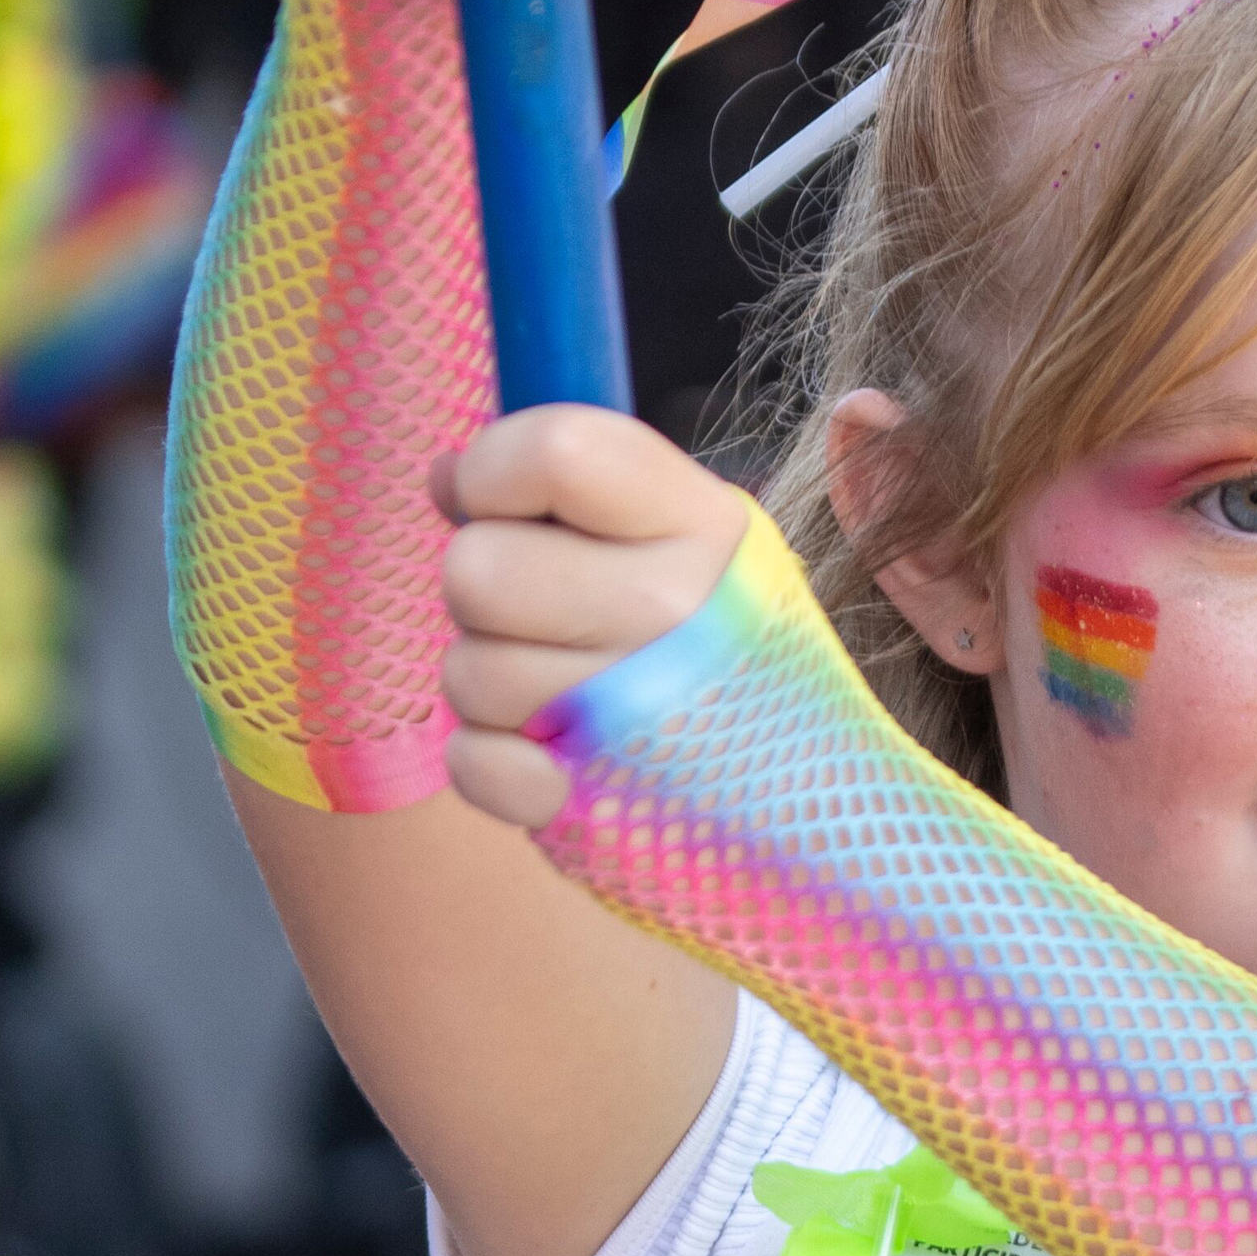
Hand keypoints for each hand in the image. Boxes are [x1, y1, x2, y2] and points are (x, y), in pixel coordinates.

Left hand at [436, 408, 748, 827]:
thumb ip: (569, 487)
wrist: (810, 795)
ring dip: (492, 683)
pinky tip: (547, 753)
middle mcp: (673, 609)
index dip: (490, 470)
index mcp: (700, 523)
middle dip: (485, 591)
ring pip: (468, 671)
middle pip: (477, 568)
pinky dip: (491, 763)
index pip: (554, 451)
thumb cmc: (718, 642)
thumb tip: (445, 477)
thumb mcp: (684, 532)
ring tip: (562, 690)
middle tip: (539, 615)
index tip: (497, 502)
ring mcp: (633, 714)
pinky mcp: (590, 804)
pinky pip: (472, 762)